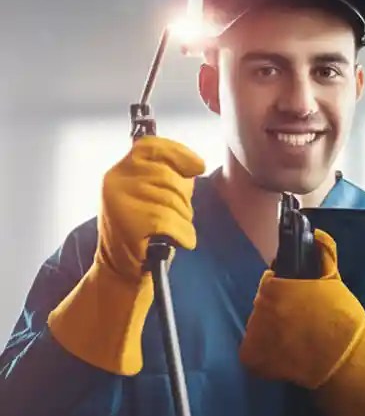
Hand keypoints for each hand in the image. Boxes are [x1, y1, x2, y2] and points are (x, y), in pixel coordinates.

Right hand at [98, 136, 204, 279]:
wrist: (121, 269)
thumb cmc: (143, 230)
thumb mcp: (149, 196)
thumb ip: (167, 176)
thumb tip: (196, 165)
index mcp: (120, 171)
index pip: (150, 146)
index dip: (179, 153)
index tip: (198, 166)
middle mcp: (115, 181)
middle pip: (168, 176)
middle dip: (183, 198)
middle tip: (179, 215)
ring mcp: (119, 201)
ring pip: (172, 200)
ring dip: (184, 219)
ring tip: (174, 229)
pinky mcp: (128, 222)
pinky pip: (170, 221)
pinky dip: (183, 233)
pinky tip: (181, 241)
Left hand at [240, 229, 364, 387]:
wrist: (348, 357)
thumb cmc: (343, 318)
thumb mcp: (334, 281)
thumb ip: (324, 253)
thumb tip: (316, 234)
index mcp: (274, 288)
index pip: (269, 284)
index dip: (284, 291)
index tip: (298, 302)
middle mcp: (259, 311)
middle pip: (263, 306)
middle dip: (277, 311)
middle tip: (300, 322)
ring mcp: (254, 337)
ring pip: (258, 329)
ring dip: (271, 332)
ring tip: (295, 340)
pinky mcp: (253, 360)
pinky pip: (253, 353)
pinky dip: (265, 355)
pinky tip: (286, 354)